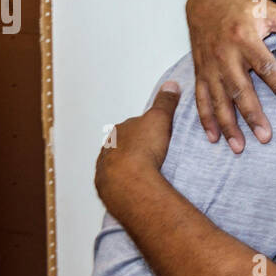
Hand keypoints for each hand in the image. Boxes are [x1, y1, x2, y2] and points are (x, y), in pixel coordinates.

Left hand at [95, 81, 180, 214]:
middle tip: (152, 158)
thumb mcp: (160, 118)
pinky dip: (125, 186)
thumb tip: (171, 85)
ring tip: (146, 176)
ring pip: (117, 167)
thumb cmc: (144, 150)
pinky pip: (116, 186)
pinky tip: (136, 189)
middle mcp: (107, 149)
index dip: (144, 132)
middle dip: (134, 151)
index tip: (156, 138)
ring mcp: (104, 171)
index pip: (131, 128)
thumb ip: (165, 102)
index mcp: (118, 131)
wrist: (130, 182)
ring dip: (128, 170)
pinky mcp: (106, 190)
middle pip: (122, 148)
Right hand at [186, 0, 275, 152]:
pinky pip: (201, 99)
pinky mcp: (199, 72)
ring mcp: (210, 65)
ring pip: (219, 100)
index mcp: (245, 38)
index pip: (266, 66)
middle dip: (252, 114)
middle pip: (240, 89)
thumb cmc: (243, 6)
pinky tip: (214, 138)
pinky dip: (206, 119)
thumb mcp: (270, 9)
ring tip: (239, 147)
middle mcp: (225, 54)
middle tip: (266, 137)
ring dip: (228, 125)